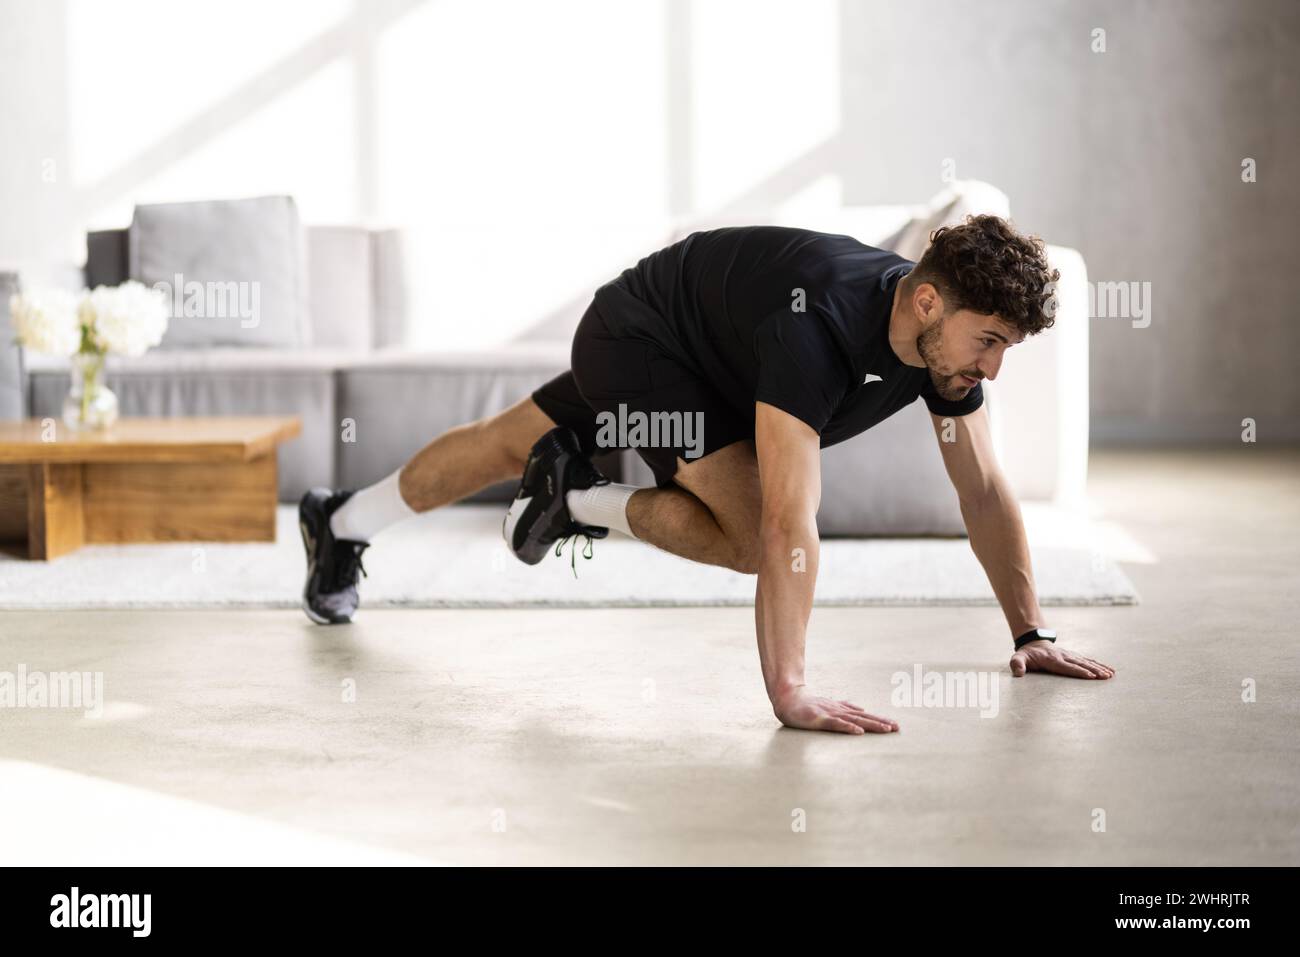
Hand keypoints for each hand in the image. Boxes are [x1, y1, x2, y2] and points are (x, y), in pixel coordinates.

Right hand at [772, 686, 898, 734]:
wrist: (788, 699)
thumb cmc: (808, 706)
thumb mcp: (830, 706)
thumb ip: (845, 707)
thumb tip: (862, 709)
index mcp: (842, 710)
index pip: (864, 716)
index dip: (880, 720)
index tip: (895, 726)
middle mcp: (839, 711)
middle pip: (864, 718)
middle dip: (881, 723)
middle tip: (897, 728)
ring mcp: (830, 714)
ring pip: (854, 721)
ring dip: (871, 725)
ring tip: (886, 729)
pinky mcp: (820, 720)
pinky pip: (836, 724)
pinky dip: (848, 728)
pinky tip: (858, 732)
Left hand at [1009, 640, 1114, 678]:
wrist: (1033, 642)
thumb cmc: (1027, 654)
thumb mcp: (1018, 658)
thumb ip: (1017, 664)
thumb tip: (1018, 674)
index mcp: (1052, 659)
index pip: (1067, 667)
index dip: (1079, 671)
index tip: (1091, 676)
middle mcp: (1064, 656)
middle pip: (1081, 664)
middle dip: (1093, 670)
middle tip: (1105, 676)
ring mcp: (1070, 656)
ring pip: (1087, 662)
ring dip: (1099, 668)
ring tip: (1110, 674)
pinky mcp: (1074, 657)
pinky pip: (1088, 661)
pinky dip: (1099, 665)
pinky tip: (1109, 670)